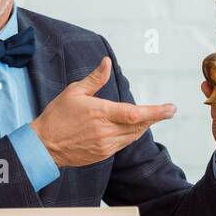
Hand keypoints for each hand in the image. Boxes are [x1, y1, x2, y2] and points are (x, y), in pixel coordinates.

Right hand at [31, 56, 175, 167]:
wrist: (44, 146)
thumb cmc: (57, 116)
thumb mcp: (74, 92)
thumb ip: (95, 79)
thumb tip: (106, 62)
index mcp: (100, 113)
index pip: (136, 114)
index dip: (156, 112)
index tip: (170, 108)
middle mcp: (106, 131)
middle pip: (139, 125)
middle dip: (155, 117)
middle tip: (167, 110)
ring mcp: (105, 145)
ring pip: (134, 135)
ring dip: (144, 125)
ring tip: (151, 116)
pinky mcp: (103, 154)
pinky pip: (124, 143)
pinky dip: (131, 134)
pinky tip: (132, 127)